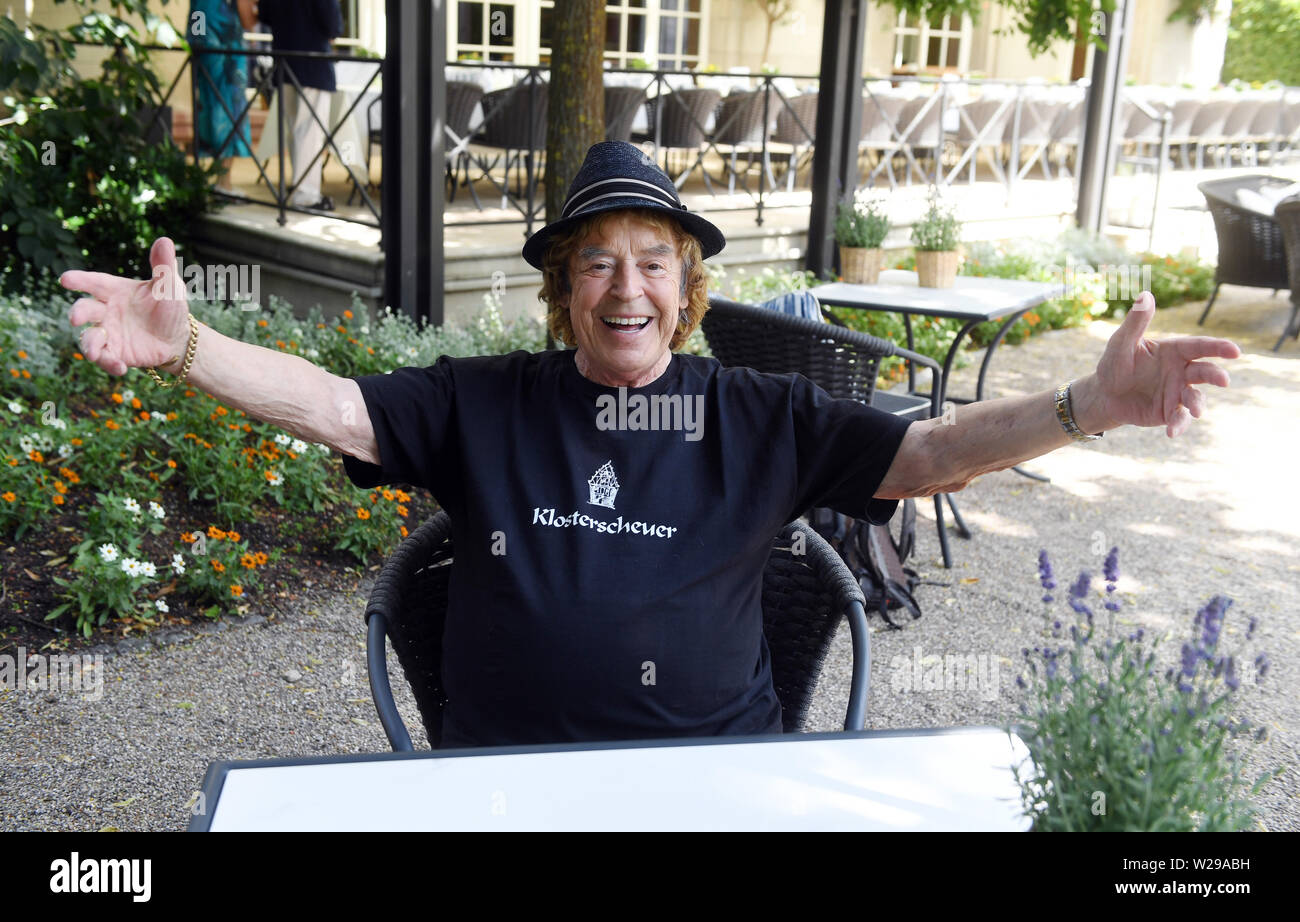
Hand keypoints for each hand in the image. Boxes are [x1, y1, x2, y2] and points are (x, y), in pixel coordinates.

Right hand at [61, 237, 191, 377]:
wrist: (177, 338)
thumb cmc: (168, 307)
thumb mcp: (169, 287)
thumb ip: (163, 266)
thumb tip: (164, 240)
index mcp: (115, 290)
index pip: (94, 282)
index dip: (79, 280)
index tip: (65, 279)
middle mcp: (106, 311)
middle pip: (85, 310)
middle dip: (78, 313)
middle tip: (76, 318)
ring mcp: (108, 333)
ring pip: (89, 338)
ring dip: (89, 344)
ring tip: (95, 352)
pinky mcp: (115, 353)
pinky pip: (106, 359)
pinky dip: (109, 364)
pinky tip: (120, 368)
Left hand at [1085, 291, 1239, 437]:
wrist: (1104, 394)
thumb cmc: (1115, 363)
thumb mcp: (1121, 342)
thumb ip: (1136, 322)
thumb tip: (1146, 294)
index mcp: (1174, 351)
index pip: (1200, 347)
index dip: (1218, 348)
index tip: (1235, 350)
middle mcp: (1181, 371)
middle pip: (1204, 372)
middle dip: (1216, 375)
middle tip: (1224, 380)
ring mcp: (1177, 393)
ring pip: (1195, 397)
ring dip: (1198, 403)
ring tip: (1195, 410)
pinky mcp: (1169, 412)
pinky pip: (1179, 419)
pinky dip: (1179, 425)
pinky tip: (1172, 432)